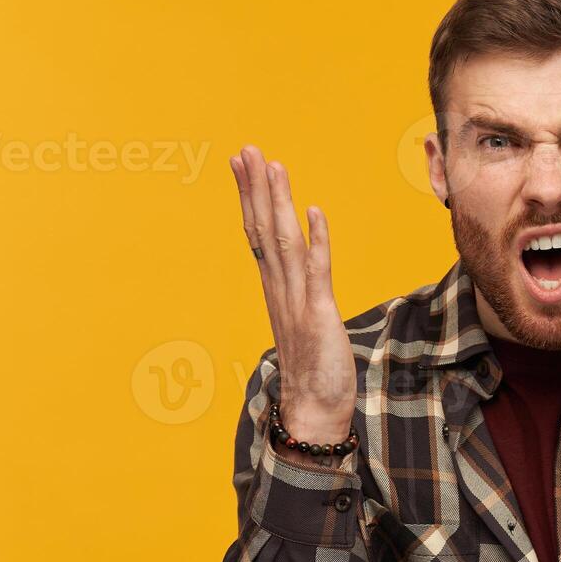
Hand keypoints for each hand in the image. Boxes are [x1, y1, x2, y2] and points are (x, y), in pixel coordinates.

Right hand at [229, 145, 355, 460]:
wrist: (313, 411)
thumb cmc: (312, 370)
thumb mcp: (303, 323)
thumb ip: (299, 293)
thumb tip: (300, 271)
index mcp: (276, 290)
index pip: (258, 234)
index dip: (251, 197)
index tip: (242, 164)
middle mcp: (280, 291)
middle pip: (263, 230)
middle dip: (256, 188)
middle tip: (247, 149)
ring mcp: (297, 302)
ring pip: (284, 242)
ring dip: (278, 203)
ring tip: (272, 166)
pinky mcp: (318, 315)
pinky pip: (317, 272)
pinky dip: (316, 241)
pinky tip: (313, 211)